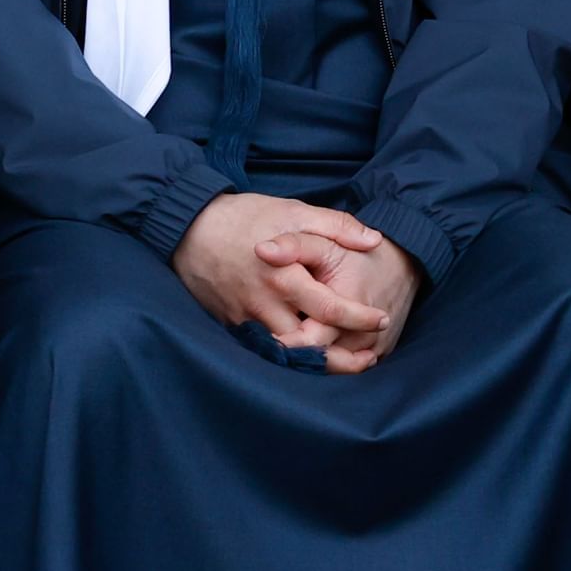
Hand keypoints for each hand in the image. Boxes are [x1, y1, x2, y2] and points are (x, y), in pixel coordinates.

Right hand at [174, 187, 407, 360]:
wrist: (188, 227)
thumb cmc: (245, 216)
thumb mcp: (293, 211)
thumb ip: (336, 226)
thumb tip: (374, 240)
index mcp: (284, 275)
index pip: (329, 308)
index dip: (359, 318)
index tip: (382, 320)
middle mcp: (264, 304)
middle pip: (307, 344)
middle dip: (340, 357)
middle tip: (367, 358)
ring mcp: (245, 319)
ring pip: (285, 352)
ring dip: (313, 360)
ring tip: (343, 360)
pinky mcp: (232, 325)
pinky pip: (263, 348)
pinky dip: (287, 355)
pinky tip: (306, 353)